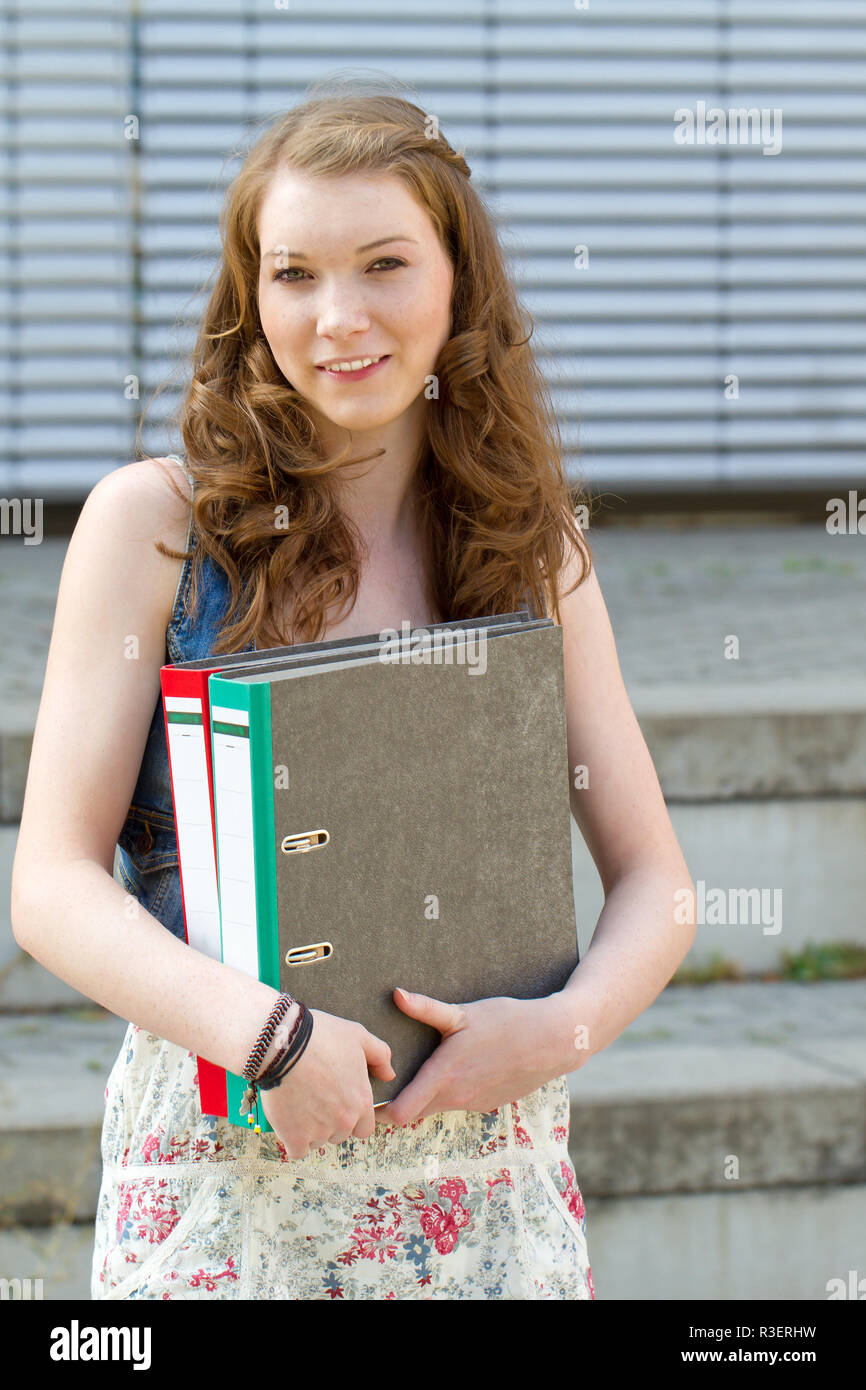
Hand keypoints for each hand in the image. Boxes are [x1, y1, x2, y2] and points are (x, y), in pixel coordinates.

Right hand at [260, 1008, 394, 1157]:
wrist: (282, 1044)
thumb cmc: (321, 1036)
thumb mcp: (358, 1035)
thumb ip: (380, 1055)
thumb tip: (389, 1075)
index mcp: (361, 1101)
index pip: (365, 1128)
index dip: (353, 1118)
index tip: (339, 1104)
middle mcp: (344, 1121)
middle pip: (341, 1134)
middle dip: (331, 1122)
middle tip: (317, 1099)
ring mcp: (319, 1131)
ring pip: (318, 1141)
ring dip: (311, 1130)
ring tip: (300, 1103)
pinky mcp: (294, 1136)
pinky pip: (297, 1150)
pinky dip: (293, 1139)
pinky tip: (289, 1121)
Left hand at [373, 987, 564, 1126]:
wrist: (554, 1040)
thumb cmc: (508, 1023)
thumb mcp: (464, 1013)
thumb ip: (426, 1008)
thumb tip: (396, 994)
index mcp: (444, 1077)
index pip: (400, 1113)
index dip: (380, 1108)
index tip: (370, 1091)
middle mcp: (456, 1098)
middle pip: (414, 1112)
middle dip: (398, 1101)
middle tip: (387, 1077)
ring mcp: (474, 1104)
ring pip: (437, 1107)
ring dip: (425, 1095)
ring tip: (421, 1067)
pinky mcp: (488, 1103)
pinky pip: (459, 1102)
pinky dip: (450, 1092)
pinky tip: (459, 1067)